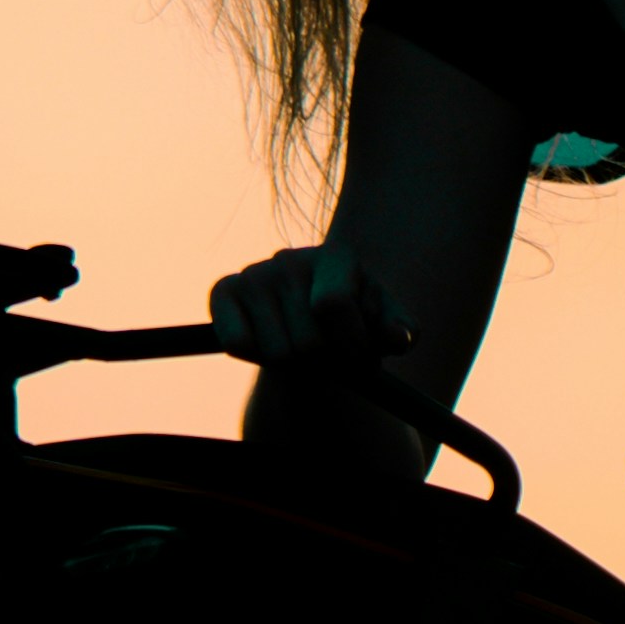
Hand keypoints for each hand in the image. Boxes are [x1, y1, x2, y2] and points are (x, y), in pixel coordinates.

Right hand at [204, 244, 410, 373]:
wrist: (315, 322)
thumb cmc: (358, 322)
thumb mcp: (388, 327)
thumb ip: (401, 332)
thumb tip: (396, 338)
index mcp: (337, 258)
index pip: (333, 305)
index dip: (351, 344)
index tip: (360, 357)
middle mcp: (292, 258)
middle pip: (307, 341)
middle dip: (325, 362)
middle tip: (330, 355)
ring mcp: (255, 273)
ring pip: (276, 352)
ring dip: (293, 365)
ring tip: (302, 347)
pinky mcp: (223, 291)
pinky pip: (237, 343)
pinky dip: (255, 356)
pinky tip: (269, 341)